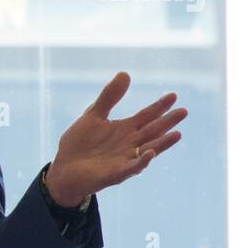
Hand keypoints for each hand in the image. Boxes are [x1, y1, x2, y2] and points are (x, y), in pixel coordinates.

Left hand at [44, 72, 186, 207]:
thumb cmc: (79, 143)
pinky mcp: (115, 174)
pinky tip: (149, 153)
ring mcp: (124, 160)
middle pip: (152, 132)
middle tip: (183, 111)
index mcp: (125, 130)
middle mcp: (129, 144)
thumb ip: (109, 97)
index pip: (146, 116)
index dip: (160, 106)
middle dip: (167, 122)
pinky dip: (141, 162)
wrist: (62, 169)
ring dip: (162, 143)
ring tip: (177, 133)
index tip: (173, 95)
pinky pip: (131, 168)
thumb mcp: (93, 115)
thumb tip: (125, 74)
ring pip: (148, 151)